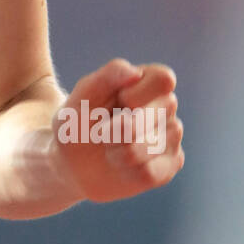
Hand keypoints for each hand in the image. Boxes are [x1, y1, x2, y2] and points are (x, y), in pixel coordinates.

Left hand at [52, 58, 183, 202]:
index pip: (164, 79)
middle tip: (102, 131)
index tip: (119, 101)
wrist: (72, 163)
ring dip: (118, 150)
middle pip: (162, 112)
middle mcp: (165, 106)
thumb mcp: (84, 97)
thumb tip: (135, 72)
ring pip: (152, 145)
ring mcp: (171, 136)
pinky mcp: (169, 165)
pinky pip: (150, 171)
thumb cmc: (79, 122)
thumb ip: (107, 77)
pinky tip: (120, 165)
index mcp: (147, 81)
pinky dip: (125, 170)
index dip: (139, 93)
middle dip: (121, 126)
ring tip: (109, 149)